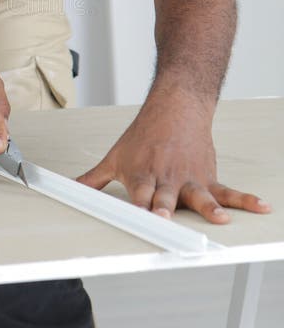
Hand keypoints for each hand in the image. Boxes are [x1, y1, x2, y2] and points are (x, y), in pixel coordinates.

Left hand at [77, 96, 270, 223]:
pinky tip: (259, 207)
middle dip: (165, 208)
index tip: (139, 220)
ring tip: (220, 219)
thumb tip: (67, 191)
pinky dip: (244, 199)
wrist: (175, 107)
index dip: (138, 209)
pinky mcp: (207, 178)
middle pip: (166, 197)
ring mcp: (189, 179)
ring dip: (209, 207)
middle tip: (166, 216)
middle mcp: (166, 179)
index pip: (138, 197)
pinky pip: (228, 191)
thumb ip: (93, 180)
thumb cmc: (144, 136)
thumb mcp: (114, 157)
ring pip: (199, 196)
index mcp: (142, 176)